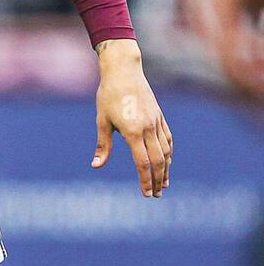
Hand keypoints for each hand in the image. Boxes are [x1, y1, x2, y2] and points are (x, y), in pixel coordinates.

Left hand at [92, 40, 172, 196]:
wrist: (124, 70)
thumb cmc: (108, 95)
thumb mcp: (102, 121)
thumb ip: (103, 145)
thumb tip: (96, 166)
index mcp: (133, 131)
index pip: (143, 163)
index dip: (145, 180)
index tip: (146, 194)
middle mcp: (148, 128)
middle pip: (158, 160)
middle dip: (157, 180)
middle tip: (156, 195)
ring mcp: (156, 121)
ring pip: (166, 151)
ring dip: (166, 169)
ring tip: (163, 184)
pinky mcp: (159, 116)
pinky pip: (168, 138)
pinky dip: (169, 152)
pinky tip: (167, 161)